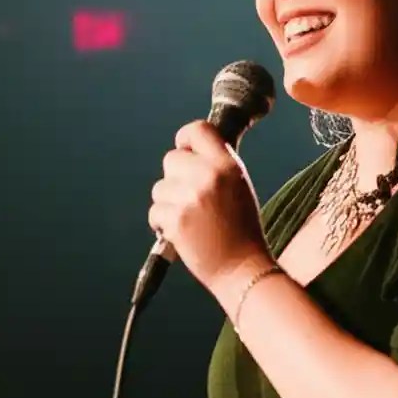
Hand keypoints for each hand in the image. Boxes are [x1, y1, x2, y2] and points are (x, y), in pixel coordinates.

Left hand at [147, 120, 273, 293]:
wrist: (242, 268)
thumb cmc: (242, 230)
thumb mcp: (240, 185)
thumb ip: (217, 165)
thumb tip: (190, 152)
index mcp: (227, 165)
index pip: (198, 129)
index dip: (186, 139)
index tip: (185, 150)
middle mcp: (208, 176)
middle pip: (171, 159)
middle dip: (175, 177)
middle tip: (190, 197)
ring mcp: (190, 197)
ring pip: (160, 187)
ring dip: (168, 202)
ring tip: (189, 219)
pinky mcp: (175, 219)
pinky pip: (155, 210)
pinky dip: (162, 222)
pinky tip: (180, 232)